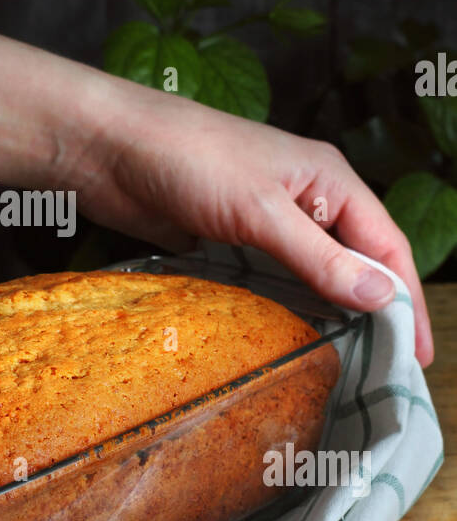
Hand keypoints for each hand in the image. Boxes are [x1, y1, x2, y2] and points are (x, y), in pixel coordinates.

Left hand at [0, 24, 432, 365]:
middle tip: (383, 372)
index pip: (386, 247)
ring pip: (310, 276)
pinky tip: (285, 342)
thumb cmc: (188, 158)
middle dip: (373, 313)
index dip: (406, 301)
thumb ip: (321, 258)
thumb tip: (383, 297)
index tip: (415, 357)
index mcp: (328, 180)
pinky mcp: (225, 241)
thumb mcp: (262, 211)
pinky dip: (282, 311)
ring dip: (328, 316)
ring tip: (343, 369)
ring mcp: (263, 222)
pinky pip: (266, 283)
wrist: (106, 148)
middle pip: (354, 263)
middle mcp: (304, 200)